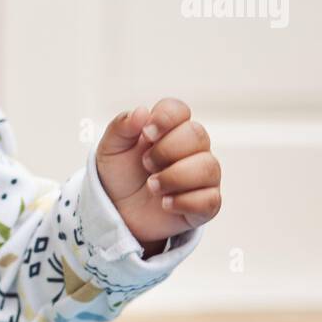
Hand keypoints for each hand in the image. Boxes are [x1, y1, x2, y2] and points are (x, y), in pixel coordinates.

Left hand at [94, 97, 221, 253]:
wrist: (119, 211)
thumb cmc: (121, 175)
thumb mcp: (111, 149)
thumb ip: (121, 127)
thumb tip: (141, 111)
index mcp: (169, 129)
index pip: (179, 110)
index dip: (165, 118)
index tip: (146, 134)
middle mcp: (191, 148)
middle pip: (197, 134)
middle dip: (166, 151)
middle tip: (146, 164)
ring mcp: (201, 175)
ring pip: (208, 167)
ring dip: (174, 177)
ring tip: (152, 186)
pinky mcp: (205, 203)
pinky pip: (210, 200)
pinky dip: (183, 202)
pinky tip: (165, 204)